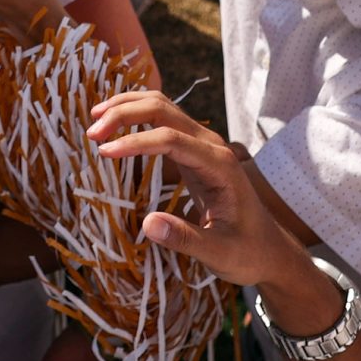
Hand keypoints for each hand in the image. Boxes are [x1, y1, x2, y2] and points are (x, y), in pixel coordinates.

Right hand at [86, 89, 311, 290]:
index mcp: (219, 165)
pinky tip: (114, 125)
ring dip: (127, 108)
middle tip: (92, 134)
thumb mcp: (220, 253)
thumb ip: (186, 239)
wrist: (268, 250)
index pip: (170, 140)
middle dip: (125, 114)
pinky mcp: (193, 151)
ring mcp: (202, 145)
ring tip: (95, 120)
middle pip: (162, 110)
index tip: (103, 154)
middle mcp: (211, 146)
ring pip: (161, 107)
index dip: (134, 143)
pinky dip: (135, 116)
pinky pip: (162, 121)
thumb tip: (147, 224)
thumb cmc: (247, 252)